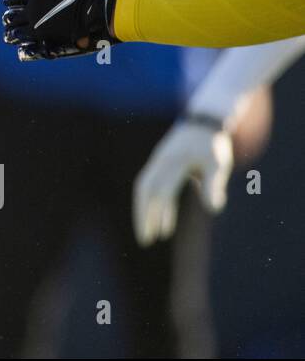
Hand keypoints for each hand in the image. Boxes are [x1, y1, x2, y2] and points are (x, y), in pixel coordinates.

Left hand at [2, 0, 120, 60]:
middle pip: (12, 17)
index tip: (8, 2)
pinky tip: (22, 48)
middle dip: (10, 18)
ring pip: (16, 33)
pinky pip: (28, 47)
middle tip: (9, 20)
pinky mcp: (48, 43)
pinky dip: (24, 47)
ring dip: (13, 34)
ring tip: (11, 36)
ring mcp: (39, 28)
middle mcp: (33, 11)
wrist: (107, 10)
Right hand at [133, 116, 232, 246]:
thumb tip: (213, 208)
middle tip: (145, 240)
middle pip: (145, 192)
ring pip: (143, 188)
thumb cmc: (213, 144)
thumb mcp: (218, 164)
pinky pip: (149, 184)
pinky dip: (153, 202)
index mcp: (174, 163)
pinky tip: (163, 218)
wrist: (203, 120)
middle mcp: (160, 162)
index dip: (158, 214)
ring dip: (144, 211)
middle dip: (143, 216)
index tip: (159, 236)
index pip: (161, 192)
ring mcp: (156, 161)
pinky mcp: (158, 163)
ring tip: (150, 233)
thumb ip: (214, 184)